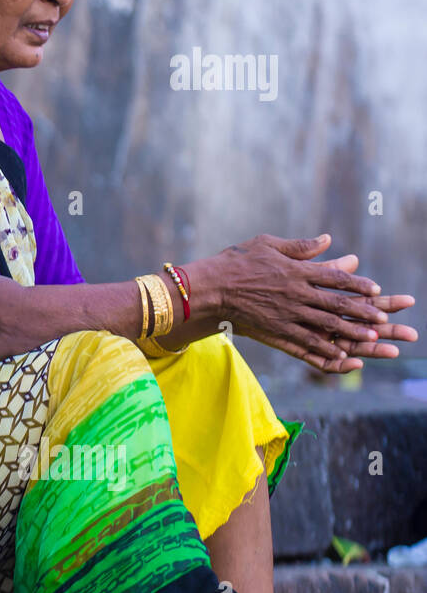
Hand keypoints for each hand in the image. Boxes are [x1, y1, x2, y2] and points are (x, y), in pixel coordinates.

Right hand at [218, 233, 416, 371]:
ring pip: (325, 323)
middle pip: (336, 302)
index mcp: (295, 270)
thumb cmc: (235, 261)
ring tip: (370, 337)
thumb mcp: (266, 243)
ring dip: (350, 330)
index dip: (357, 283)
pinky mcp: (275, 329)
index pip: (334, 277)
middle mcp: (295, 292)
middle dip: (362, 310)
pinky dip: (324, 346)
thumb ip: (299, 245)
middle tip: (383, 318)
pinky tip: (339, 352)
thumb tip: (327, 240)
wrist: (209, 286)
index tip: (375, 289)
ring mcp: (286, 312)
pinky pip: (305, 340)